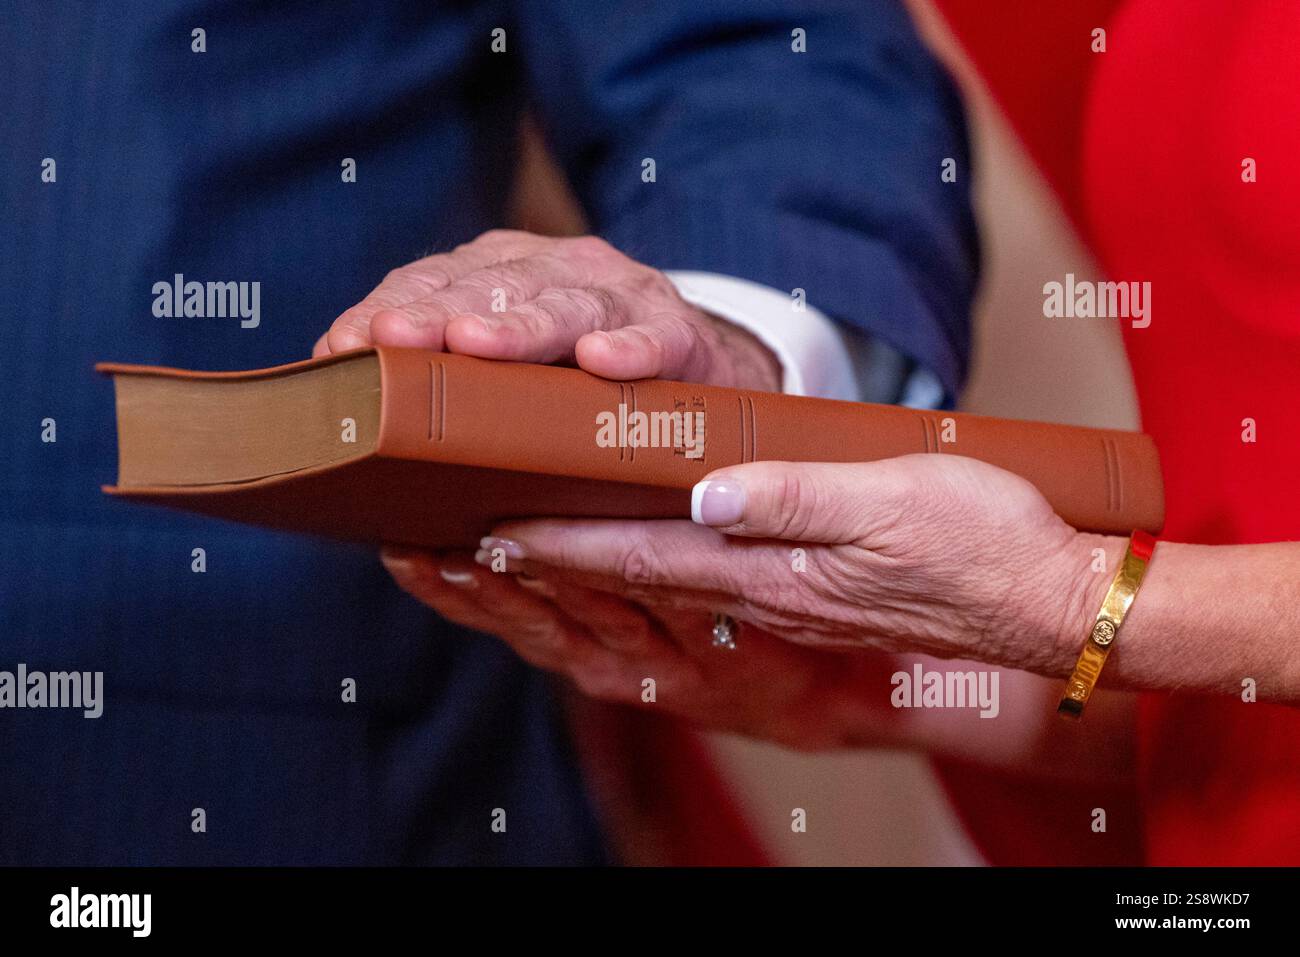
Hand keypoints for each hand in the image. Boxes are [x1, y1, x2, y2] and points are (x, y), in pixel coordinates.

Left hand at [314, 229, 780, 390]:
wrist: (696, 373)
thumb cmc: (580, 383)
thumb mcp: (507, 374)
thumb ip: (442, 387)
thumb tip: (353, 434)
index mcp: (498, 276)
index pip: (429, 285)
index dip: (384, 312)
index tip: (340, 347)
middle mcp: (554, 271)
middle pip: (487, 288)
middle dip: (434, 313)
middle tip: (391, 338)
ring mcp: (618, 296)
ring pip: (564, 305)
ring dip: (518, 325)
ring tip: (473, 344)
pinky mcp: (677, 330)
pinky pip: (655, 338)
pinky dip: (630, 348)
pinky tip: (602, 362)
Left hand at [475, 454, 1112, 676]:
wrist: (1044, 603)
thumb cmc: (981, 544)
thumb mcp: (894, 500)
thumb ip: (795, 497)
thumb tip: (705, 490)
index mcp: (771, 568)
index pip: (640, 555)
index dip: (559, 543)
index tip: (486, 530)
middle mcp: (759, 598)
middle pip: (625, 585)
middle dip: (537, 570)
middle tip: (454, 551)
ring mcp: (776, 608)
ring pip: (648, 596)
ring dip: (566, 583)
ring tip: (496, 563)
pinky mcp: (798, 604)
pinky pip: (689, 602)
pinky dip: (627, 589)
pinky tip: (604, 580)